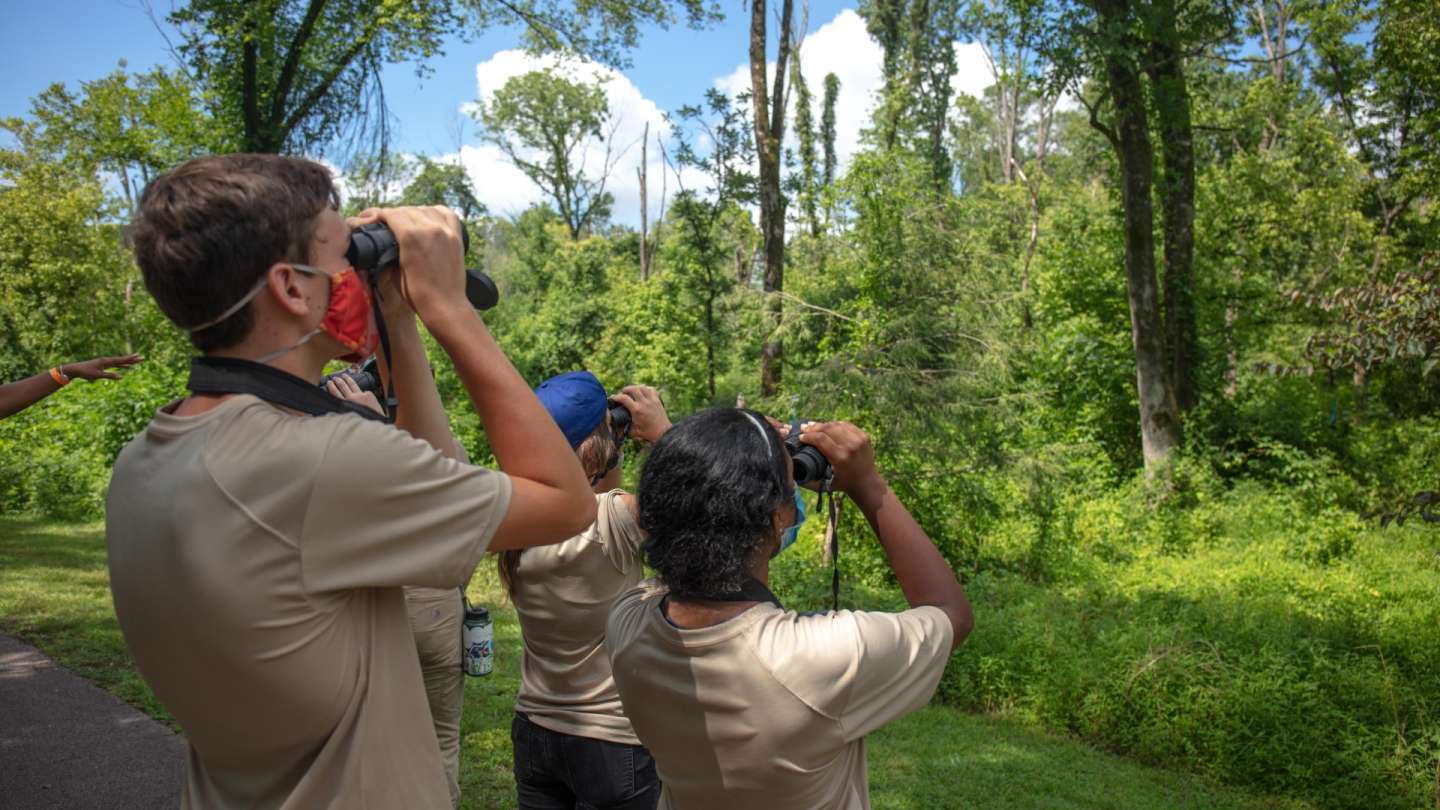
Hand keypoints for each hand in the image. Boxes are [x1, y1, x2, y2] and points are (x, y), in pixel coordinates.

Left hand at [63, 354, 141, 380]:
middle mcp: (107, 360)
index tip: (138, 356)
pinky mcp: (103, 365)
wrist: (75, 369)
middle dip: (132, 359)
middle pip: (122, 360)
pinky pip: (115, 365)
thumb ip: (110, 376)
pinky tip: (126, 367)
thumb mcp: (98, 375)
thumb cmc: (86, 372)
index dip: (130, 359)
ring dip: (127, 362)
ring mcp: (105, 362)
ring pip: (119, 362)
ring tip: (135, 362)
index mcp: (106, 361)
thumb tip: (121, 377)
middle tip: (141, 357)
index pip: (121, 360)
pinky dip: (121, 365)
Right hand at [325, 373, 383, 415]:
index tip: (329, 382)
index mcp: (345, 405)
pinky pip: (363, 391)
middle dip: (338, 380)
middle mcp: (352, 398)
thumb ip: (345, 406)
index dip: (331, 386)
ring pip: (352, 384)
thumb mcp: (349, 414)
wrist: (375, 421)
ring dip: (347, 378)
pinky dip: (362, 392)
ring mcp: (361, 395)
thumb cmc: (362, 420)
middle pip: (342, 386)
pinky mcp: (368, 394)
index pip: (335, 392)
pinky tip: (361, 393)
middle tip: (335, 377)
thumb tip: (340, 399)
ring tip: (343, 375)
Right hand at [351, 206, 464, 321]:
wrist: (445, 306)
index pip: (391, 214)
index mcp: (411, 236)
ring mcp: (446, 231)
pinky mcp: (457, 237)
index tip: (376, 219)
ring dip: (414, 213)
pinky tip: (428, 217)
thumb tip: (385, 243)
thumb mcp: (394, 271)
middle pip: (407, 210)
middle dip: (395, 215)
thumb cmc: (417, 294)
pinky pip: (446, 214)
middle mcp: (430, 228)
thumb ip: (389, 251)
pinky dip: (435, 213)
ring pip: (425, 210)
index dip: (380, 215)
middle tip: (389, 223)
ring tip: (407, 222)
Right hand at [609, 385, 671, 442]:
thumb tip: (617, 426)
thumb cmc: (648, 433)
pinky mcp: (657, 400)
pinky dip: (646, 389)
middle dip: (626, 389)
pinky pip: (651, 389)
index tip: (613, 398)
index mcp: (637, 410)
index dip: (616, 397)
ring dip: (636, 387)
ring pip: (642, 387)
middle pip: (633, 388)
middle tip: (623, 393)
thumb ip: (625, 427)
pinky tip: (643, 392)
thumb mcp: (633, 432)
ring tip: (633, 391)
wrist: (663, 433)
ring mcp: (652, 400)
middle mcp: (644, 403)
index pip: (624, 398)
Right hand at [794, 421, 884, 501]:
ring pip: (836, 424)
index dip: (807, 436)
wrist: (867, 483)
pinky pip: (846, 425)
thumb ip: (807, 480)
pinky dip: (836, 425)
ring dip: (823, 424)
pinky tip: (828, 426)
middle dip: (813, 427)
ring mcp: (859, 440)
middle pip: (827, 428)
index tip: (800, 437)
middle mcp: (851, 446)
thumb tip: (791, 473)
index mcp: (840, 457)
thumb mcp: (825, 484)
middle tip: (803, 428)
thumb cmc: (843, 484)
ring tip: (813, 426)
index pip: (820, 439)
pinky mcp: (864, 436)